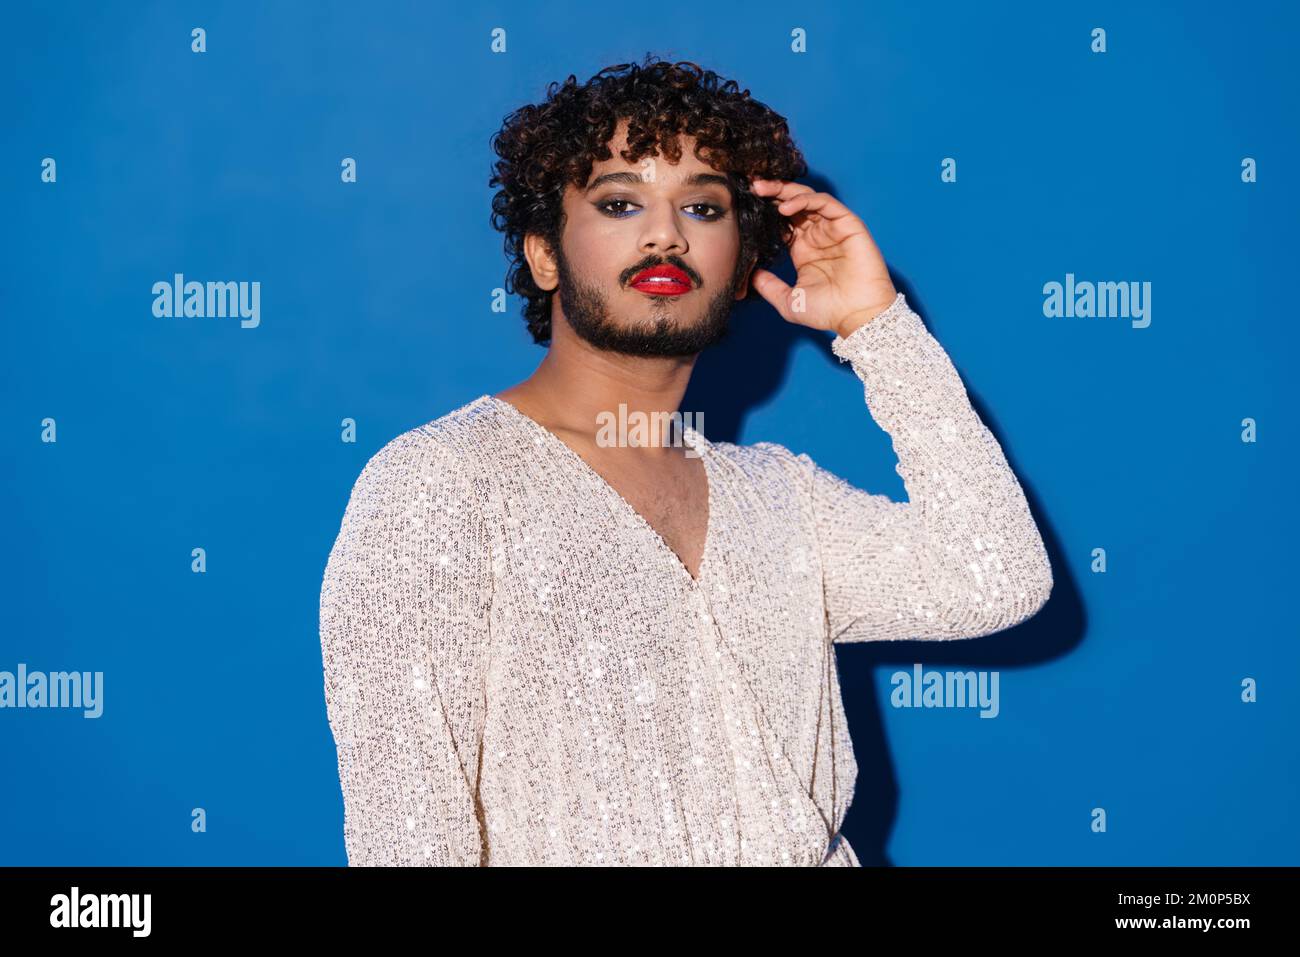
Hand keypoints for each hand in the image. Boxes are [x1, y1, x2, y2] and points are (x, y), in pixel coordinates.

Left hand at [747, 177, 898, 337]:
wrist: (857, 317)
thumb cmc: (829, 312)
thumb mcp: (789, 301)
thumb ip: (769, 287)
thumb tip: (750, 276)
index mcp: (804, 249)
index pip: (783, 220)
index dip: (766, 209)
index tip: (747, 203)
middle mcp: (818, 235)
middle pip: (793, 203)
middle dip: (773, 192)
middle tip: (753, 186)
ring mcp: (833, 228)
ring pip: (808, 198)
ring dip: (785, 191)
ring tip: (763, 190)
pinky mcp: (848, 224)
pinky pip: (825, 203)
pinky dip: (806, 200)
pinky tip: (786, 208)